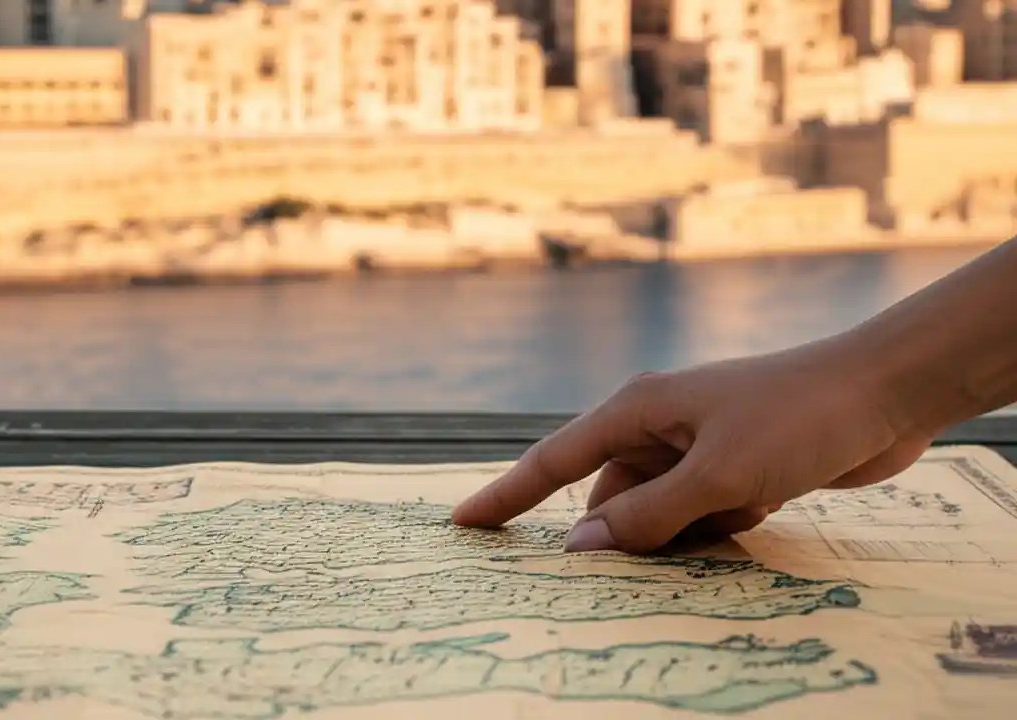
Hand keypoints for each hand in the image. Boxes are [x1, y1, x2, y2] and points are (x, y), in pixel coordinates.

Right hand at [451, 336, 935, 553]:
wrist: (886, 392)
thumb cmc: (797, 418)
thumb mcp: (720, 477)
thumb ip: (649, 517)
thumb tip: (580, 547)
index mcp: (637, 409)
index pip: (553, 461)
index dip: (506, 495)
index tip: (461, 523)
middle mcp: (657, 426)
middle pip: (613, 498)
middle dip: (633, 533)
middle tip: (681, 532)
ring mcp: (694, 447)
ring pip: (657, 514)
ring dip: (683, 534)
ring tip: (734, 515)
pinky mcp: (730, 468)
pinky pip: (697, 516)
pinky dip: (716, 529)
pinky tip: (757, 513)